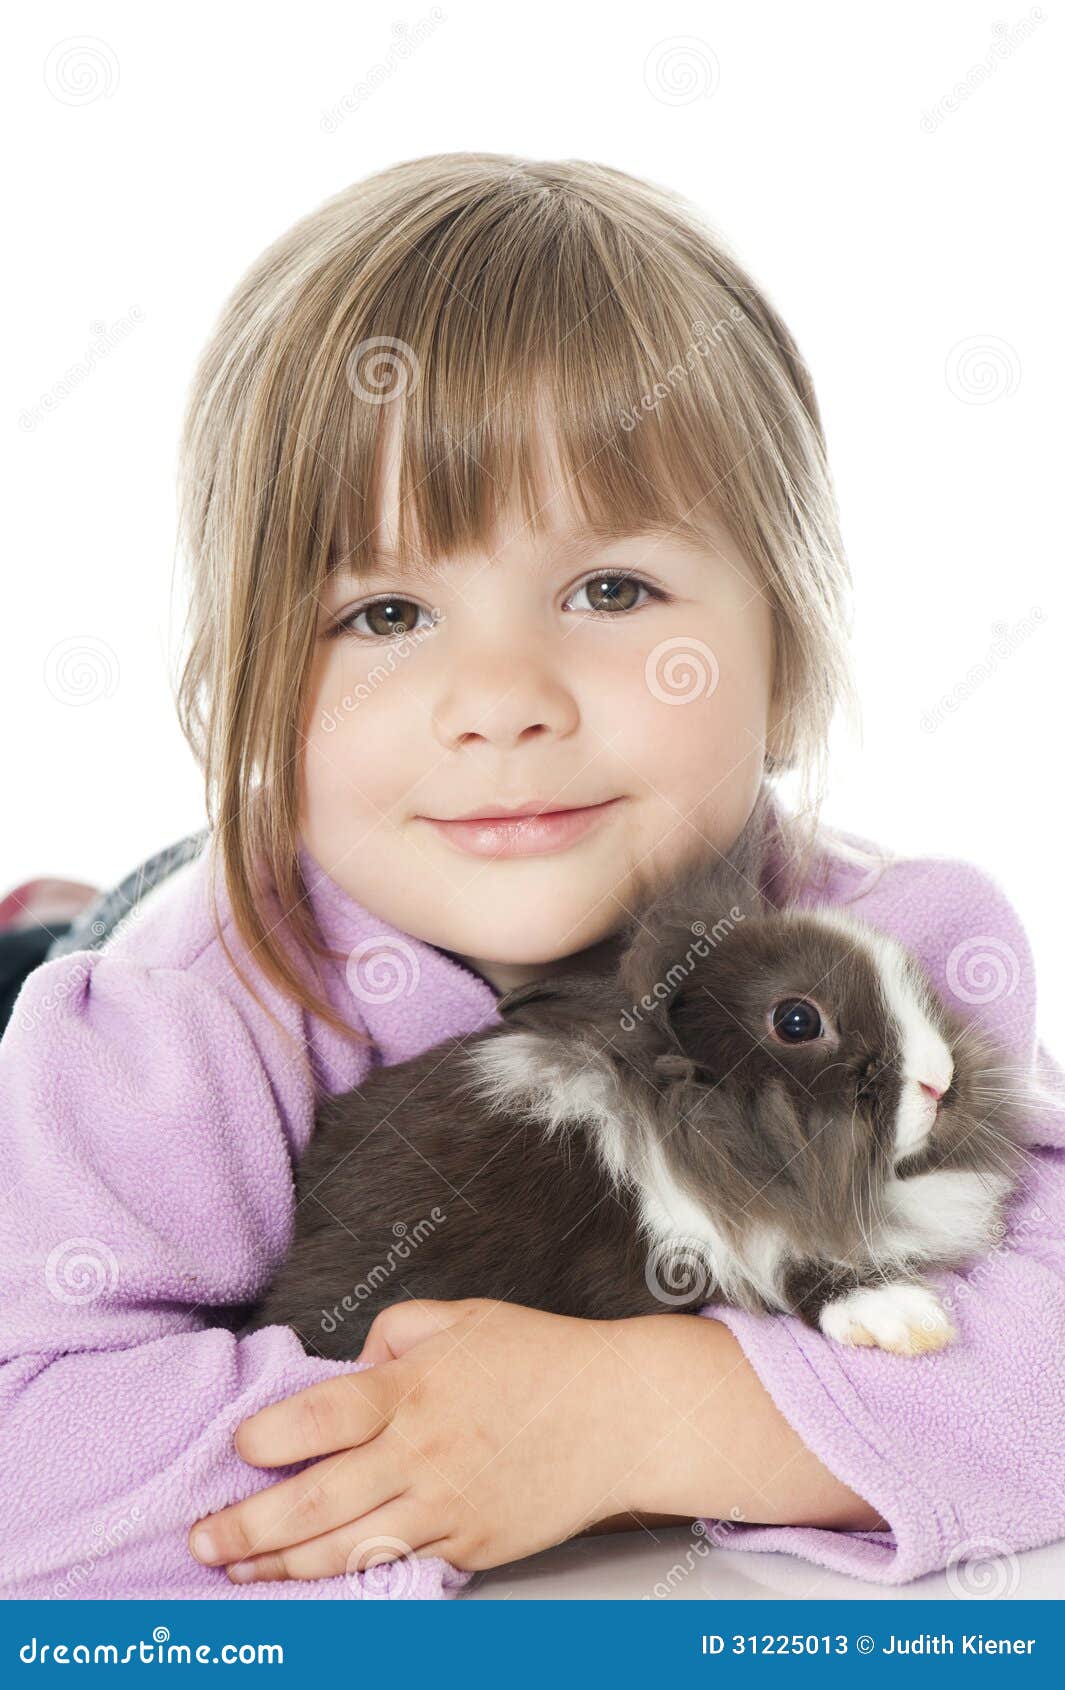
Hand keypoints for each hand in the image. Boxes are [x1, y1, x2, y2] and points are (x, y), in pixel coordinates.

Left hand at [187, 1298, 640, 1582]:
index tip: (239, 1446)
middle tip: (203, 1538)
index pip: (315, 1418)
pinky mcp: (469, 1545)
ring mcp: (446, 1508)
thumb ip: (395, 1333)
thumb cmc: (544, 1358)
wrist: (622, 1415)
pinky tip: (319, 1574)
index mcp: (413, 1389)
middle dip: (246, 1527)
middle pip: (312, 1503)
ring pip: (345, 1550)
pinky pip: (399, 1563)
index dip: (264, 1438)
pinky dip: (351, 1573)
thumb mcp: (464, 1316)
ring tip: (240, 1569)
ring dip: (282, 1565)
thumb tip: (349, 1369)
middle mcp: (421, 1454)